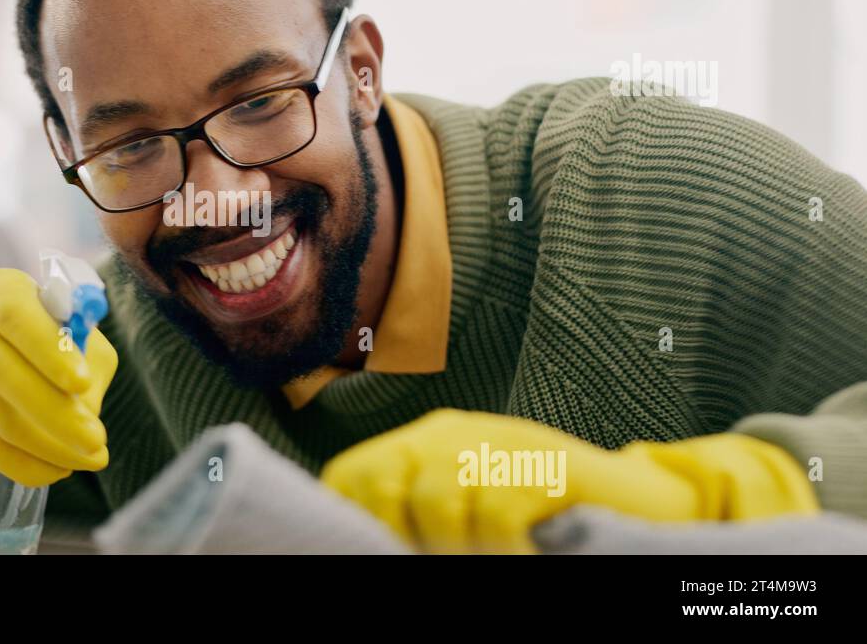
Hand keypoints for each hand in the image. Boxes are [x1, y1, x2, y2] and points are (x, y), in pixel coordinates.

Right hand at [0, 268, 116, 498]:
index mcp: (4, 291)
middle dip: (56, 416)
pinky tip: (54, 469)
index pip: (19, 317)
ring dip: (46, 447)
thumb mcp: (63, 331)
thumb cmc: (30, 339)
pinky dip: (23, 463)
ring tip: (84, 460)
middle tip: (95, 443)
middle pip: (3, 374)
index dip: (50, 351)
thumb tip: (88, 413)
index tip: (82, 383)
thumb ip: (86, 359)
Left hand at [320, 409, 817, 552]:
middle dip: (402, 533)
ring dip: (458, 545)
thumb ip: (417, 516)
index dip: (355, 519)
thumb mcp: (467, 509)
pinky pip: (494, 515)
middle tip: (446, 554)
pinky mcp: (541, 464)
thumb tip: (369, 548)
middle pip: (383, 484)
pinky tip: (525, 551)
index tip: (380, 550)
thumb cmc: (540, 516)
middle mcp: (451, 434)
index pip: (353, 477)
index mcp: (424, 443)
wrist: (635, 500)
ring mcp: (497, 443)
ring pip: (436, 502)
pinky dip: (503, 547)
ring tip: (492, 552)